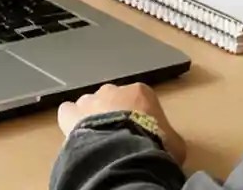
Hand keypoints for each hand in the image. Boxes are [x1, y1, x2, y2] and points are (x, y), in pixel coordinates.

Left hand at [57, 82, 186, 165]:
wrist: (125, 151)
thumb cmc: (154, 144)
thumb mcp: (174, 141)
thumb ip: (167, 133)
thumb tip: (167, 140)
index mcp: (140, 91)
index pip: (139, 99)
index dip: (139, 116)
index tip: (140, 130)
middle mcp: (113, 90)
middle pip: (112, 99)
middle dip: (114, 113)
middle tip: (118, 135)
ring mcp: (90, 100)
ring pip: (89, 104)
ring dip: (92, 117)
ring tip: (98, 138)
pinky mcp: (71, 113)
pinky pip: (68, 111)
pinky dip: (71, 120)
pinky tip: (76, 133)